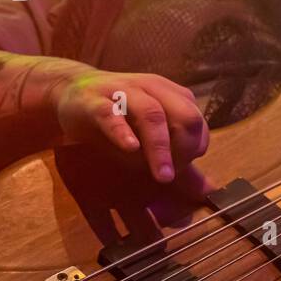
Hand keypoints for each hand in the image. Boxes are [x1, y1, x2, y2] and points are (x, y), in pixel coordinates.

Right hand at [52, 70, 208, 190]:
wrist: (72, 91)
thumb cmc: (120, 118)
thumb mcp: (151, 140)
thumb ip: (179, 162)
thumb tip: (209, 189)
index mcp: (171, 96)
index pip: (197, 122)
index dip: (195, 148)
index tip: (183, 168)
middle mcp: (152, 90)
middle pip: (184, 115)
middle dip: (185, 148)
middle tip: (173, 175)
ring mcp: (123, 93)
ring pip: (151, 114)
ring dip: (160, 147)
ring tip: (163, 177)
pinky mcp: (94, 102)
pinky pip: (110, 114)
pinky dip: (122, 132)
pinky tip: (130, 148)